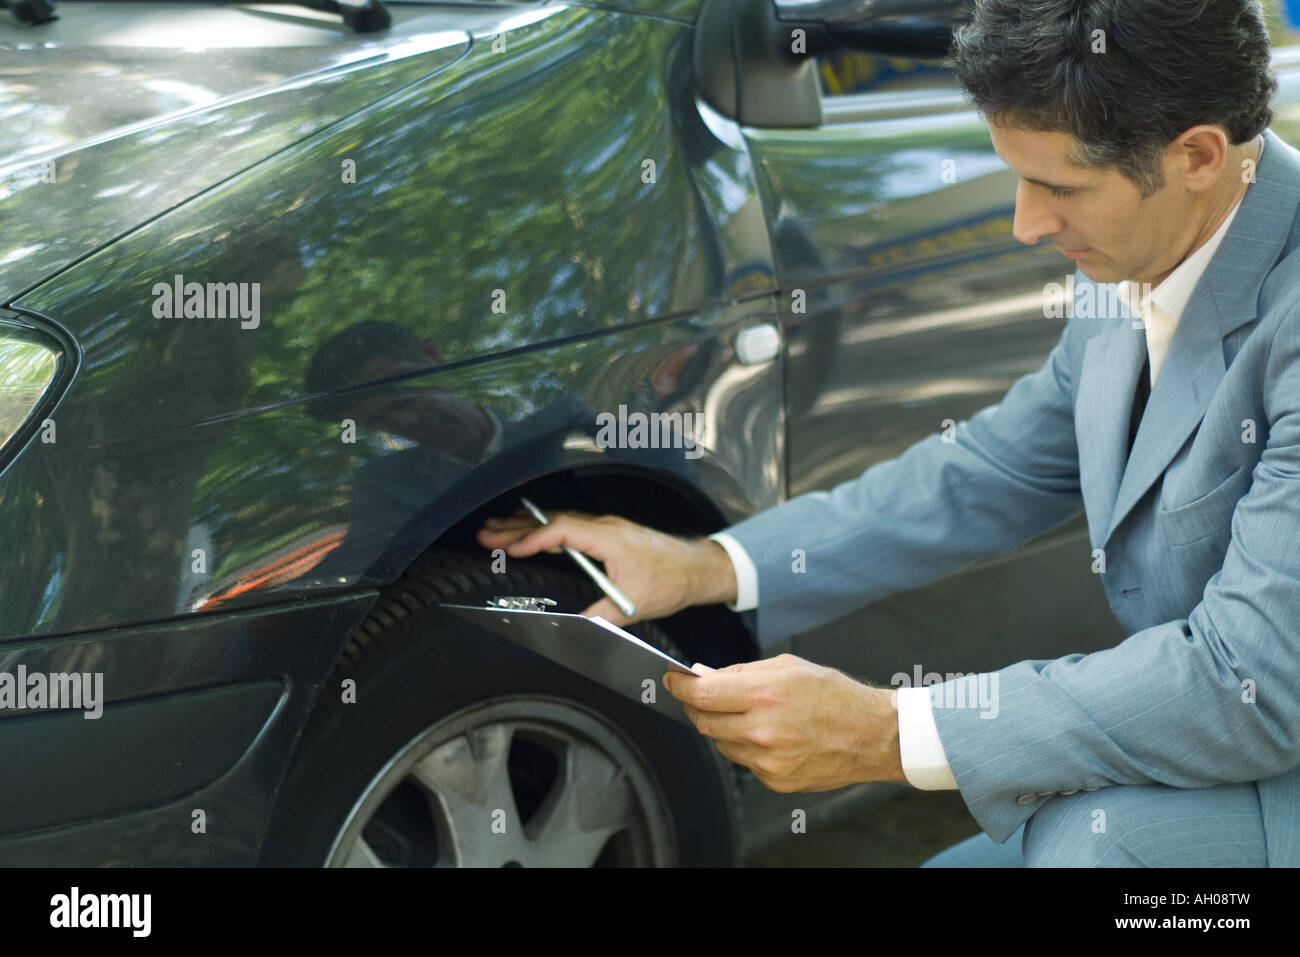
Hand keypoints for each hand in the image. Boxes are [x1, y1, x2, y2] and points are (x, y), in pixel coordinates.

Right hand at [475, 510, 737, 624]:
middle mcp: (605, 526)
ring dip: (527, 526)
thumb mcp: (634, 604)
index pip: (562, 530)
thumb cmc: (671, 580)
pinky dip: (545, 529)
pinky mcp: (608, 532)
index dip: (533, 538)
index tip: (508, 548)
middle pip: (553, 522)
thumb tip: (572, 626)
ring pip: (559, 521)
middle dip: (516, 527)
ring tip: (495, 530)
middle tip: (485, 534)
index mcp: (610, 537)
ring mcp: (606, 527)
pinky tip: (531, 534)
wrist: (697, 567)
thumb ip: (600, 615)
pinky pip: (569, 526)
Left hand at [663, 654, 905, 791]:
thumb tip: (705, 676)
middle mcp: (764, 730)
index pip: (702, 693)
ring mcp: (769, 760)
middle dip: (696, 706)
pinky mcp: (776, 780)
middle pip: (704, 722)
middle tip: (700, 696)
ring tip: (745, 714)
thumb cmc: (834, 695)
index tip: (671, 680)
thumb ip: (741, 673)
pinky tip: (768, 735)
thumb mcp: (787, 667)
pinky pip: (744, 762)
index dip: (679, 686)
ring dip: (722, 728)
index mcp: (765, 695)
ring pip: (721, 744)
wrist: (871, 734)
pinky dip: (746, 747)